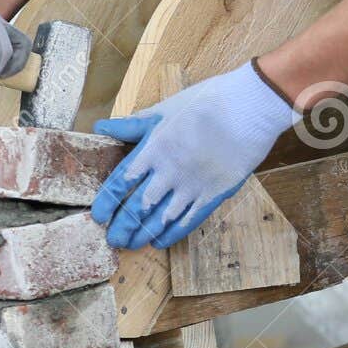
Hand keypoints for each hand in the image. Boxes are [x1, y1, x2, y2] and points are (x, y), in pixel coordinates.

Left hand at [89, 61, 296, 249]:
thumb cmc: (206, 103)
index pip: (121, 181)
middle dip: (123, 225)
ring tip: (132, 245)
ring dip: (144, 234)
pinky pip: (189, 220)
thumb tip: (99, 126)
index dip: (108, 201)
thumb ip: (132, 125)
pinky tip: (160, 242)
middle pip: (138, 205)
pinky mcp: (214, 194)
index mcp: (153, 148)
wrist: (249, 108)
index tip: (98, 216)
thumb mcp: (164, 110)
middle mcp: (169, 170)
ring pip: (161, 218)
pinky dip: (172, 234)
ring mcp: (192, 185)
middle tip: (113, 239)